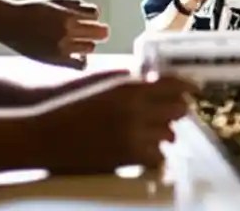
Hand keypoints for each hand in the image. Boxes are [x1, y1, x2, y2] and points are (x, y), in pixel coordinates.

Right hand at [0, 0, 110, 69]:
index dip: (94, 16)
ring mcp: (61, 47)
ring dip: (89, 44)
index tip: (90, 18)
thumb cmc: (32, 10)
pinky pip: (79, 65)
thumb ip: (76, 5)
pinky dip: (83, 60)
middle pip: (98, 33)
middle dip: (100, 31)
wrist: (9, 24)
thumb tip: (95, 13)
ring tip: (82, 42)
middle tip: (100, 32)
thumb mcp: (55, 1)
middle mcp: (66, 32)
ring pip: (90, 48)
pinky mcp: (55, 60)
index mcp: (67, 15)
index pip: (94, 15)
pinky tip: (79, 56)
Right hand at [31, 73, 198, 172]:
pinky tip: (145, 149)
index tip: (196, 89)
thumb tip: (155, 81)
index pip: (173, 84)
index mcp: (129, 86)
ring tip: (154, 131)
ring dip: (165, 132)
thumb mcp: (102, 85)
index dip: (188, 86)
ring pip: (169, 133)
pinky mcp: (126, 157)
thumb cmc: (70, 107)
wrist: (43, 135)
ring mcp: (132, 134)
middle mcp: (135, 109)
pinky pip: (157, 156)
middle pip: (178, 109)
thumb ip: (130, 82)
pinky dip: (155, 153)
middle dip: (176, 111)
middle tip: (172, 113)